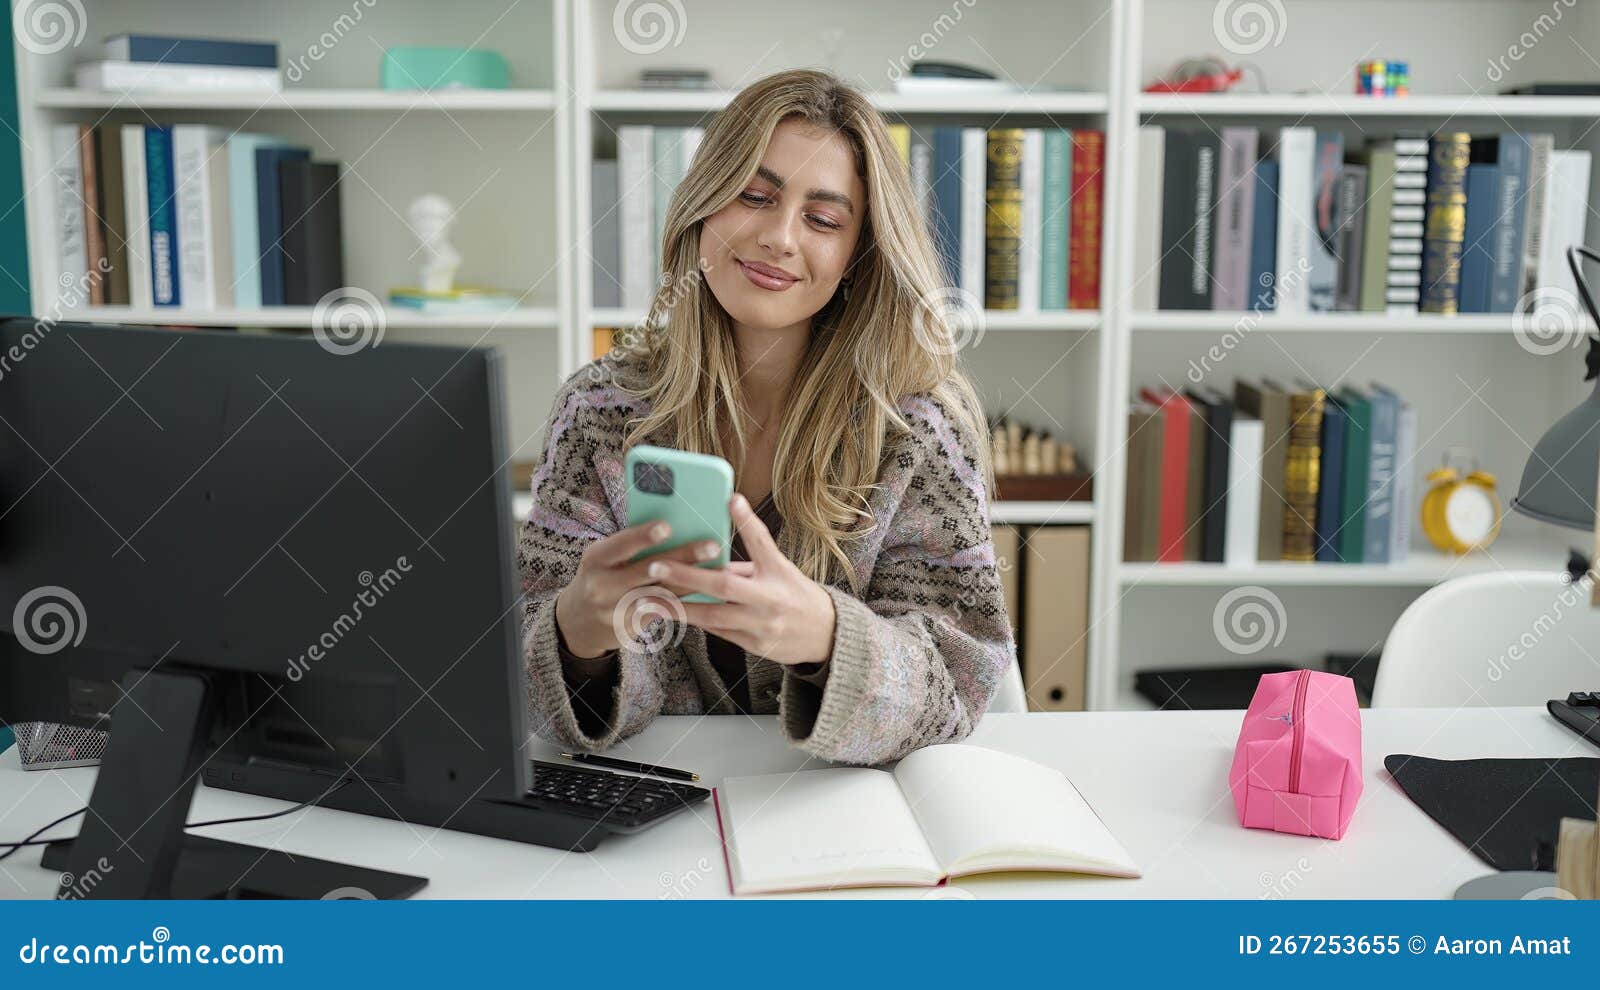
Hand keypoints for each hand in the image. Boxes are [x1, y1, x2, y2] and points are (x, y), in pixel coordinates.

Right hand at [555, 520, 756, 657]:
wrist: (579, 620)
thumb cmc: (601, 575)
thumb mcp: (604, 557)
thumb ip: (630, 544)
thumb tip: (675, 522)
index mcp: (595, 559)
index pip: (620, 545)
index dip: (643, 536)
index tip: (667, 526)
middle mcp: (602, 585)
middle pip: (648, 570)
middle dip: (682, 557)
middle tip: (711, 546)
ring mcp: (617, 609)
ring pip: (662, 593)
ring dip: (693, 581)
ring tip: (721, 568)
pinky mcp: (632, 627)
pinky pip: (665, 611)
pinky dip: (688, 600)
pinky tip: (710, 592)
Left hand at [646, 493, 836, 665]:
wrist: (826, 634)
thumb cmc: (795, 594)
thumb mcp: (780, 572)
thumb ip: (748, 564)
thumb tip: (710, 555)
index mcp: (780, 572)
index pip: (762, 542)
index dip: (747, 521)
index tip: (730, 499)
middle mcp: (771, 597)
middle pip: (725, 586)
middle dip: (688, 576)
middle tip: (656, 566)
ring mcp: (763, 624)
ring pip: (714, 616)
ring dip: (680, 608)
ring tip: (650, 600)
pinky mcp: (755, 646)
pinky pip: (719, 632)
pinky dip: (697, 622)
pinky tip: (673, 615)